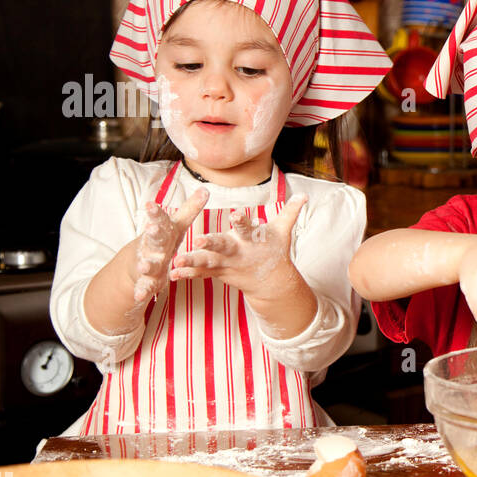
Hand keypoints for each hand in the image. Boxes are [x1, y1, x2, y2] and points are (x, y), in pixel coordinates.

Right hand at [133, 187, 207, 302]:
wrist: (140, 264)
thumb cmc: (163, 240)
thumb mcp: (177, 225)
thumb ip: (190, 209)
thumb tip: (205, 188)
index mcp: (162, 231)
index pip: (159, 219)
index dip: (155, 212)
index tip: (150, 204)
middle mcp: (152, 245)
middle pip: (153, 238)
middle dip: (153, 233)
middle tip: (152, 227)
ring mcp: (148, 262)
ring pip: (147, 263)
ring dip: (146, 264)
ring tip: (145, 266)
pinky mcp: (146, 280)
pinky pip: (144, 286)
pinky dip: (142, 291)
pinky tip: (139, 296)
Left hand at [169, 195, 306, 297]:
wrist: (271, 282)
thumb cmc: (274, 251)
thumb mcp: (284, 231)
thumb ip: (290, 211)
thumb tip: (305, 194)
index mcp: (252, 239)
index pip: (247, 227)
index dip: (242, 220)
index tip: (234, 214)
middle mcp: (238, 252)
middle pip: (223, 246)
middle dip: (211, 244)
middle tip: (197, 240)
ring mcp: (227, 264)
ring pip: (208, 262)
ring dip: (192, 261)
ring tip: (176, 261)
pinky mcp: (218, 273)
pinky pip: (201, 274)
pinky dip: (187, 274)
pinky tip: (172, 273)